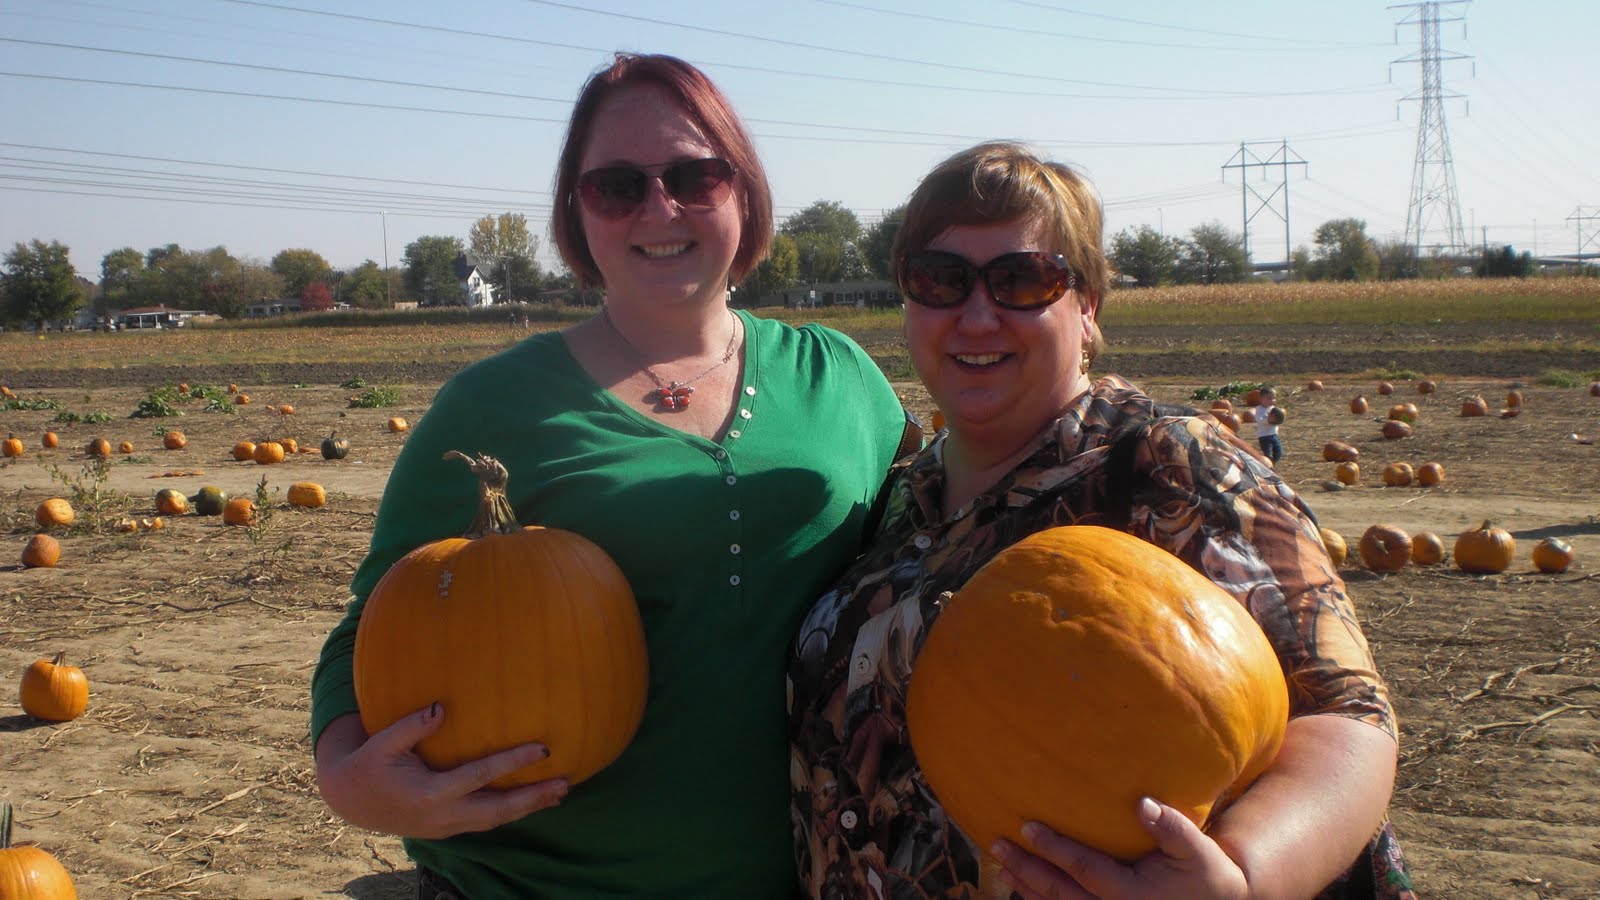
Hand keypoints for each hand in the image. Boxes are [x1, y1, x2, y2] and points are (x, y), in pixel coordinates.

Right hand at [314, 706, 568, 838]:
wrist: (350, 800)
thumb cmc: (369, 764)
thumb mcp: (382, 742)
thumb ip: (411, 726)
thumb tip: (440, 708)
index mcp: (430, 794)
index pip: (481, 776)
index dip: (513, 762)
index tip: (543, 749)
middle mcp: (443, 816)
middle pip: (498, 811)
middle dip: (533, 799)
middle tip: (565, 784)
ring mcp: (447, 826)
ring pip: (495, 821)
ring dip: (528, 808)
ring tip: (559, 793)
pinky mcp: (448, 828)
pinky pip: (486, 822)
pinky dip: (510, 812)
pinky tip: (532, 801)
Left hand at [991, 798, 1248, 899]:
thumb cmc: (1204, 873)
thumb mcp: (1196, 849)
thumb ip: (1171, 827)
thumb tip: (1142, 803)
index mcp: (1131, 893)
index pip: (1084, 868)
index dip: (1054, 848)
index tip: (1027, 826)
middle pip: (1059, 892)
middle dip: (1026, 869)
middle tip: (997, 845)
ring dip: (1026, 887)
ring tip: (1000, 866)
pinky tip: (1022, 886)